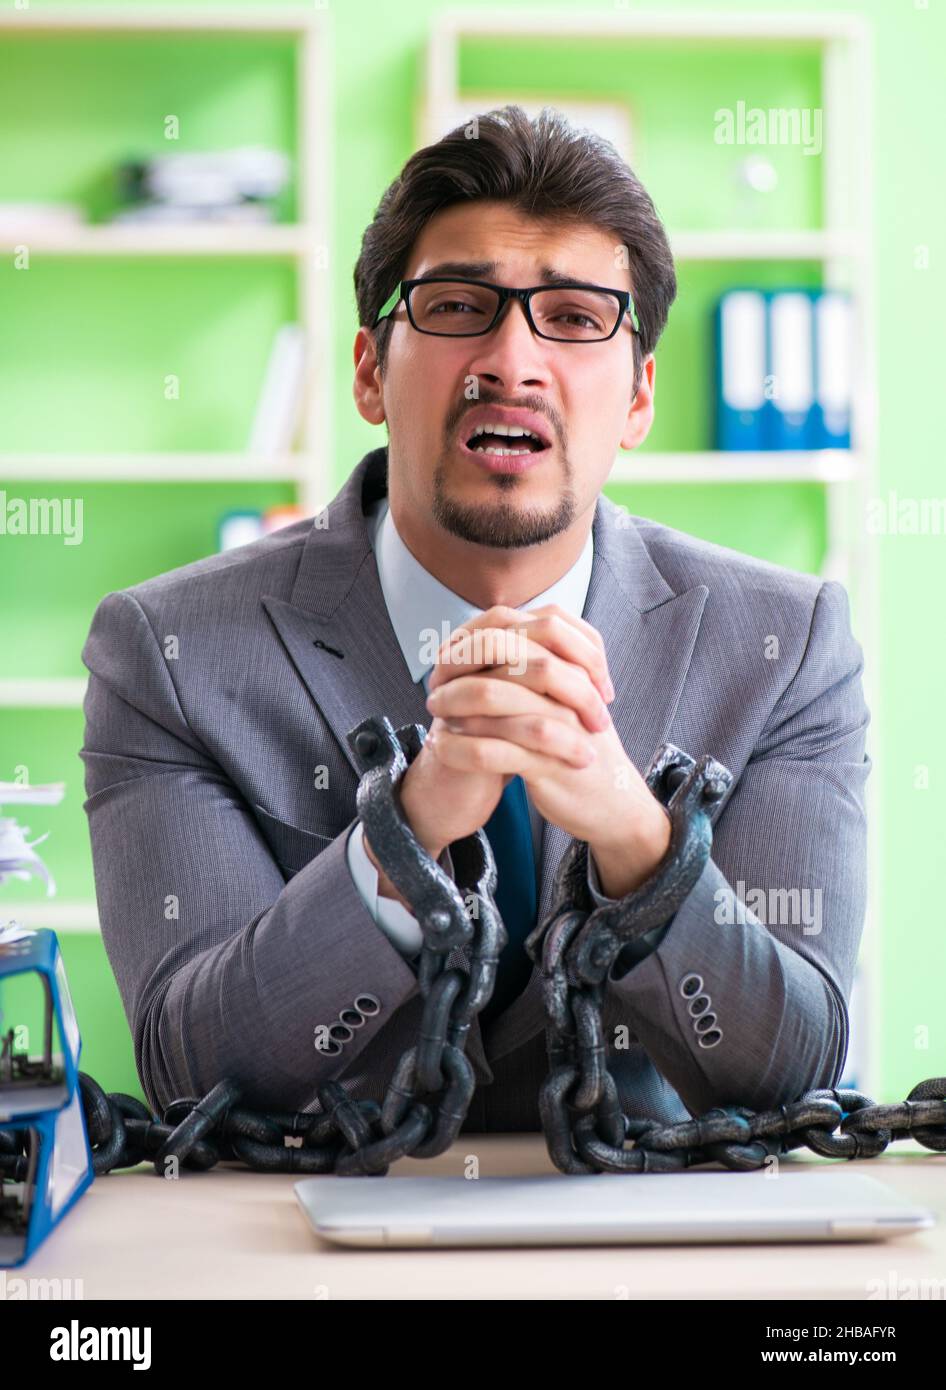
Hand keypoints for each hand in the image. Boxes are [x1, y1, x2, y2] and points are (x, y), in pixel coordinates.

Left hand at [424, 604, 670, 894]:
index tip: (451, 651)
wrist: (614, 803)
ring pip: (495, 696)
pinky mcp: (549, 766)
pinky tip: (444, 745)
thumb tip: (498, 638)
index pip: (523, 630)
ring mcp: (560, 726)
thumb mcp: (571, 701)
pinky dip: (462, 745)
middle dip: (463, 662)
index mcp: (575, 670)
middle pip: (507, 655)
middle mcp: (570, 690)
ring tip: (436, 710)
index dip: (480, 636)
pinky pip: (494, 750)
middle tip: (435, 678)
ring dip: (456, 701)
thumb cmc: (582, 748)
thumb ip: (543, 669)